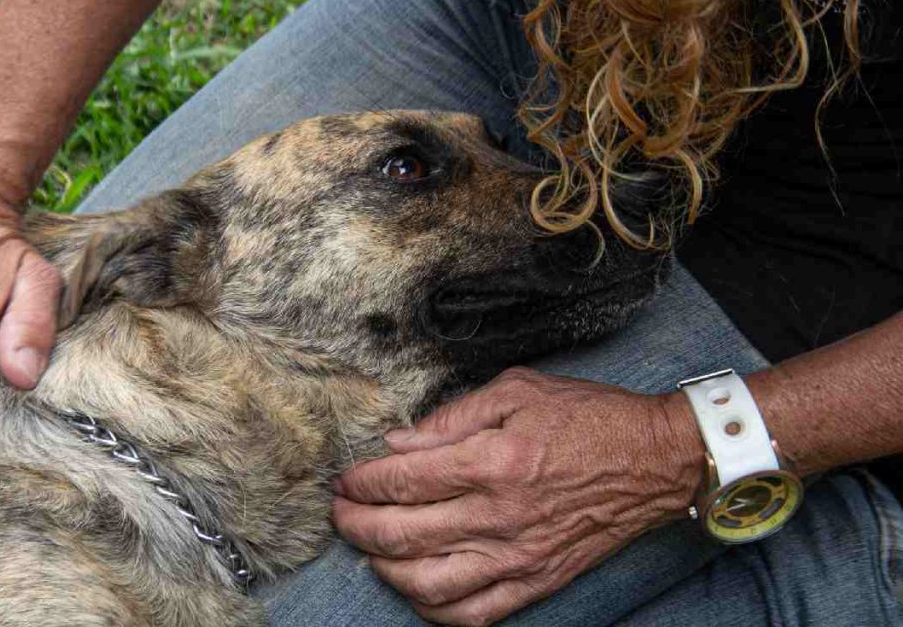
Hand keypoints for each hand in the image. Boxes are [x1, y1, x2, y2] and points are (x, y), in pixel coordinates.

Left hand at [333, 367, 703, 625]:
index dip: (362, 481)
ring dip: (383, 568)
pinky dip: (432, 609)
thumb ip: (452, 417)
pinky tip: (414, 589)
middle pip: (401, 533)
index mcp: (492, 460)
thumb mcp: (518, 391)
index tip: (347, 478)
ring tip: (367, 550)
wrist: (654, 461)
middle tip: (340, 512)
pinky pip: (473, 613)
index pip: (402, 480)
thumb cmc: (588, 417)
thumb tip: (399, 442)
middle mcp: (499, 515)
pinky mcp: (536, 581)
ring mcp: (517, 556)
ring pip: (427, 582)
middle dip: (356, 524)